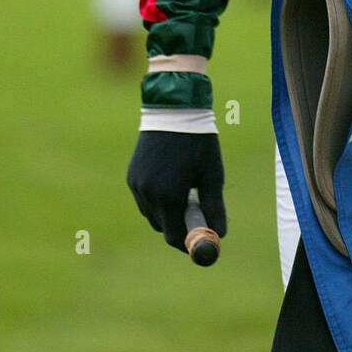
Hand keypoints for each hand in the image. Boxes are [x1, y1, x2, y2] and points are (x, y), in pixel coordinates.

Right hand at [127, 131, 225, 251]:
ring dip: (168, 213)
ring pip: (152, 214)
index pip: (173, 237)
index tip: (201, 240)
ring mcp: (136, 185)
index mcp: (169, 195)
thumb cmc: (198, 141)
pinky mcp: (131, 176)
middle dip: (179, 227)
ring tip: (185, 190)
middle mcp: (148, 193)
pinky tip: (171, 181)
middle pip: (162, 227)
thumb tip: (219, 235)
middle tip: (196, 215)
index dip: (188, 243)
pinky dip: (157, 200)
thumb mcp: (212, 174)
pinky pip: (144, 199)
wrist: (173, 108)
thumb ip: (214, 208)